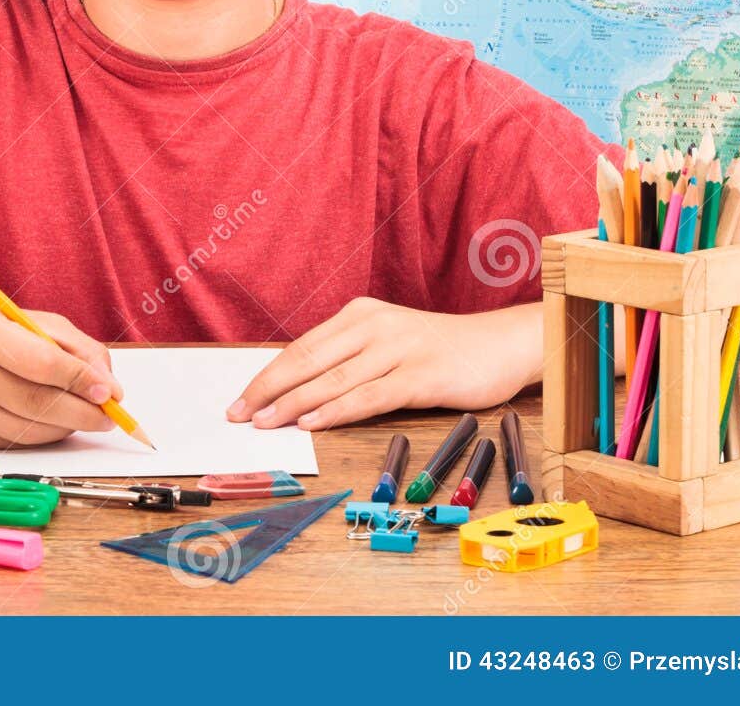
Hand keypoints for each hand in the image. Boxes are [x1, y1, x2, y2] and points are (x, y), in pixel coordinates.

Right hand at [0, 307, 122, 447]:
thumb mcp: (30, 323)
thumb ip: (75, 346)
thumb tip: (107, 384)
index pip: (40, 362)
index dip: (80, 380)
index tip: (110, 392)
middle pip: (35, 402)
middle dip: (82, 412)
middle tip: (109, 416)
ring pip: (25, 430)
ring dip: (64, 428)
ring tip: (82, 417)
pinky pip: (10, 444)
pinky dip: (40, 437)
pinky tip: (51, 424)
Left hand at [226, 298, 541, 430]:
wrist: (500, 346)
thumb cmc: (436, 351)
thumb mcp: (385, 343)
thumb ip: (347, 360)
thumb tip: (294, 391)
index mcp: (359, 315)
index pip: (301, 348)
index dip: (266, 376)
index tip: (240, 401)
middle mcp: (374, 326)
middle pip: (308, 361)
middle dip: (268, 390)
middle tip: (239, 415)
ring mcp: (398, 349)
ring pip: (333, 380)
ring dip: (293, 404)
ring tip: (265, 424)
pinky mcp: (421, 376)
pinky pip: (369, 396)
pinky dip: (336, 410)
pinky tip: (312, 423)